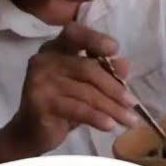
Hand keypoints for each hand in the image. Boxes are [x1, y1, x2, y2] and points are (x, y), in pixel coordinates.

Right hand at [8, 24, 137, 153]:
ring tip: (129, 120)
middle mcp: (44, 60)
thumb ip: (104, 72)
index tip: (115, 49)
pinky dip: (97, 117)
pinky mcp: (39, 103)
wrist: (32, 132)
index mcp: (55, 48)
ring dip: (112, 108)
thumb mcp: (86, 86)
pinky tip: (110, 126)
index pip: (73, 33)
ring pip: (86, 92)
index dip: (94, 38)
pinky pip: (77, 109)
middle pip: (88, 69)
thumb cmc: (63, 103)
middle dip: (115, 88)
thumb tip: (125, 65)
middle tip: (133, 103)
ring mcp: (39, 81)